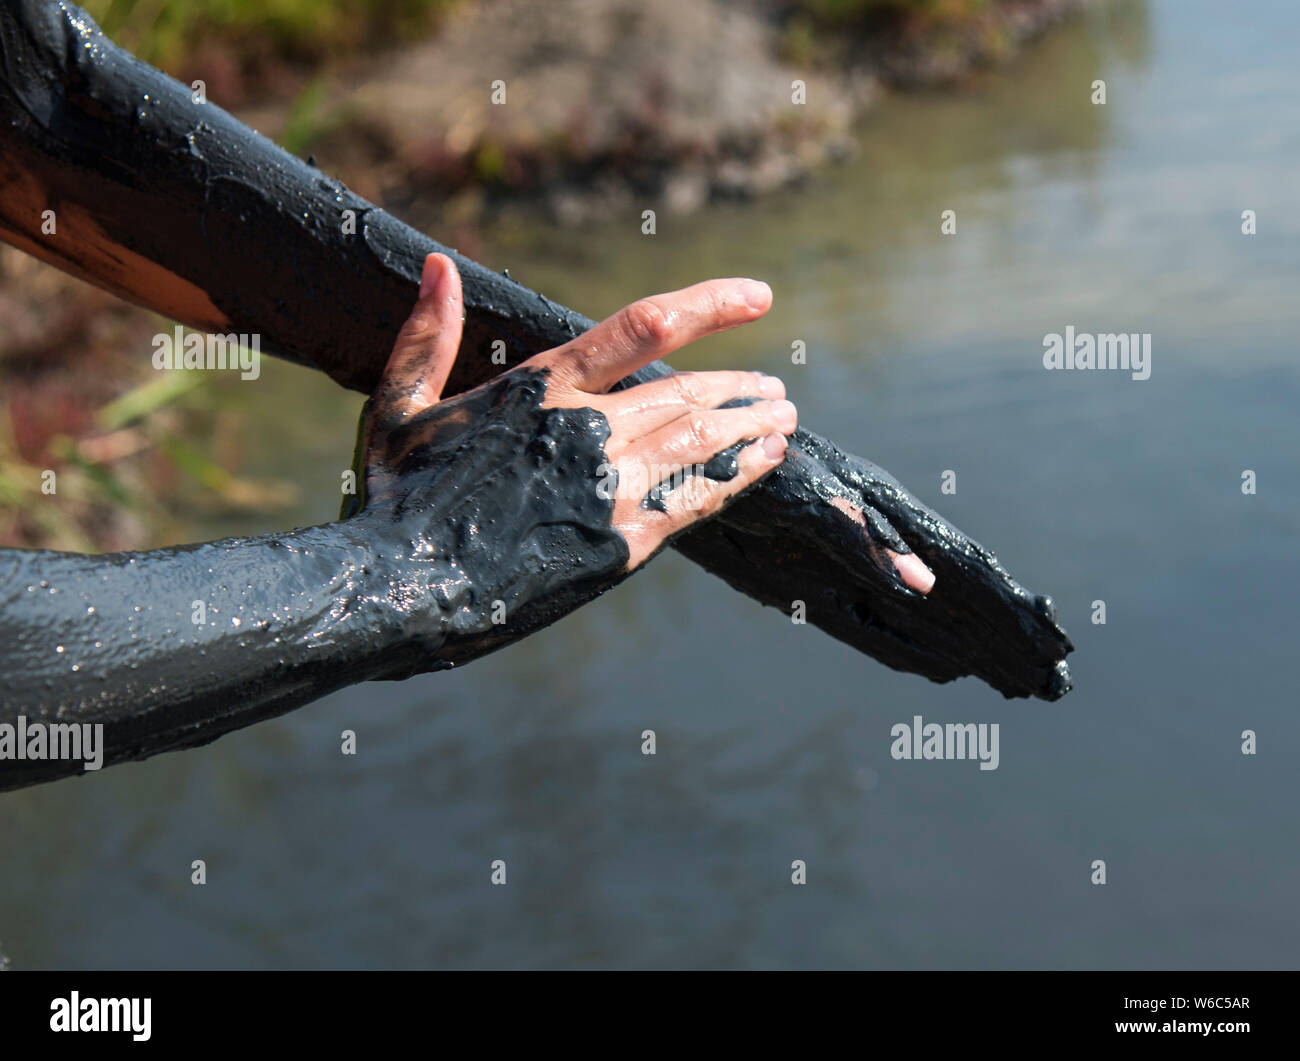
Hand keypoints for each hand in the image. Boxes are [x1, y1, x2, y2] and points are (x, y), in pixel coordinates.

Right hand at [361, 253, 800, 569]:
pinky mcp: (621, 541)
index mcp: (541, 387)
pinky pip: (698, 497)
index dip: (711, 306)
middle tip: (773, 388)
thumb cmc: (394, 498)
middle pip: (688, 393)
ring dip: (748, 426)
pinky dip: (739, 473)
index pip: (644, 326)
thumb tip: (438, 265)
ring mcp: (610, 487)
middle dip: (737, 387)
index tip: (759, 296)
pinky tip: (767, 461)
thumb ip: (426, 337)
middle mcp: (587, 429)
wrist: (402, 592)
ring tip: (784, 418)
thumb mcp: (396, 407)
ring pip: (702, 441)